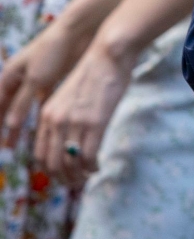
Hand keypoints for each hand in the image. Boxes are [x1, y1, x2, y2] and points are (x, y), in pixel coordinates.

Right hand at [0, 21, 87, 148]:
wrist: (76, 32)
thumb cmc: (52, 52)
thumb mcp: (35, 79)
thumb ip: (22, 102)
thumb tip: (10, 125)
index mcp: (9, 75)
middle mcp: (19, 78)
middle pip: (7, 107)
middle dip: (4, 127)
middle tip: (3, 148)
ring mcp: (35, 79)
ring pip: (23, 107)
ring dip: (20, 124)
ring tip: (17, 143)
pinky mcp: (51, 80)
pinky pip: (39, 101)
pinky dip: (38, 114)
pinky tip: (40, 129)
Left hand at [34, 43, 133, 185]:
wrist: (108, 56)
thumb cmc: (94, 73)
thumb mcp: (68, 96)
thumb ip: (64, 116)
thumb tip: (70, 138)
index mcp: (47, 115)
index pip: (39, 153)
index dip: (49, 170)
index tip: (60, 174)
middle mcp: (56, 121)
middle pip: (51, 163)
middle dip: (62, 178)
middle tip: (74, 183)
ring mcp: (74, 123)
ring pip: (69, 163)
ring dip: (77, 176)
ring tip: (86, 177)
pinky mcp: (95, 123)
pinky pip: (88, 156)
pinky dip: (91, 167)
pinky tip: (96, 167)